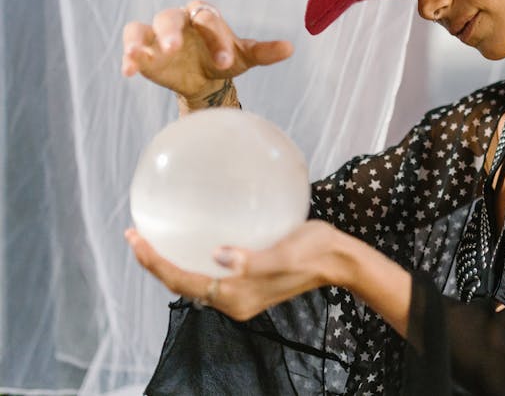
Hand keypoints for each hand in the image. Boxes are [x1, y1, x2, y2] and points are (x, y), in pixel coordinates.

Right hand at [121, 0, 292, 102]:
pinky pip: (131, 46)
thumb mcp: (246, 57)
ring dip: (139, 40)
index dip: (216, 38)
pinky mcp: (143, 49)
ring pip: (142, 28)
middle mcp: (179, 19)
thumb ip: (264, 52)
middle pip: (171, 17)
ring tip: (137, 54)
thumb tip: (291, 48)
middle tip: (176, 48)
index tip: (225, 62)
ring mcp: (157, 34)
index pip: (208, 19)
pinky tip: (129, 71)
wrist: (205, 78)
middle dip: (172, 31)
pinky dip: (128, 56)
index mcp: (206, 15)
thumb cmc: (225, 59)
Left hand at [125, 220, 350, 321]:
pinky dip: (190, 259)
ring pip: (192, 280)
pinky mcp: (247, 283)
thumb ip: (252, 260)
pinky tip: (189, 241)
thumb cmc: (316, 251)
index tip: (136, 238)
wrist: (339, 260)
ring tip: (152, 238)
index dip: (155, 262)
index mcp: (236, 296)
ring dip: (169, 261)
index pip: (183, 281)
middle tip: (134, 234)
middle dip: (155, 262)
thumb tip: (219, 255)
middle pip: (181, 283)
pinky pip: (208, 274)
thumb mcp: (285, 253)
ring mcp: (240, 294)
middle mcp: (233, 300)